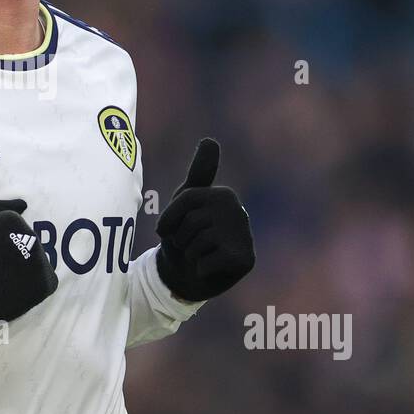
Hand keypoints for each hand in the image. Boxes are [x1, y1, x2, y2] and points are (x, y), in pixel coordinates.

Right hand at [0, 199, 58, 334]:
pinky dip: (34, 287)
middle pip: (28, 246)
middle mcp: (31, 238)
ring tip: (4, 282)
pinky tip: (16, 291)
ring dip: (26, 271)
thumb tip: (23, 203)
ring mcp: (40, 261)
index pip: (17, 231)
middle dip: (15, 257)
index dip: (2, 246)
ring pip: (37, 263)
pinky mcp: (46, 283)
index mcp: (14, 221)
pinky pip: (46, 282)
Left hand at [154, 138, 254, 302]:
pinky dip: (200, 269)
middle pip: (191, 223)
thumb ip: (197, 174)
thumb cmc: (185, 234)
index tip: (167, 229)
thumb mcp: (185, 203)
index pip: (186, 200)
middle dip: (181, 238)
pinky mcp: (245, 259)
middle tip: (190, 244)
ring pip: (197, 244)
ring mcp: (244, 236)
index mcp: (223, 195)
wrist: (188, 274)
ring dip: (190, 255)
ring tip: (200, 255)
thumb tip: (210, 139)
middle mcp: (239, 211)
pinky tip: (209, 268)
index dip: (169, 219)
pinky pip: (206, 262)